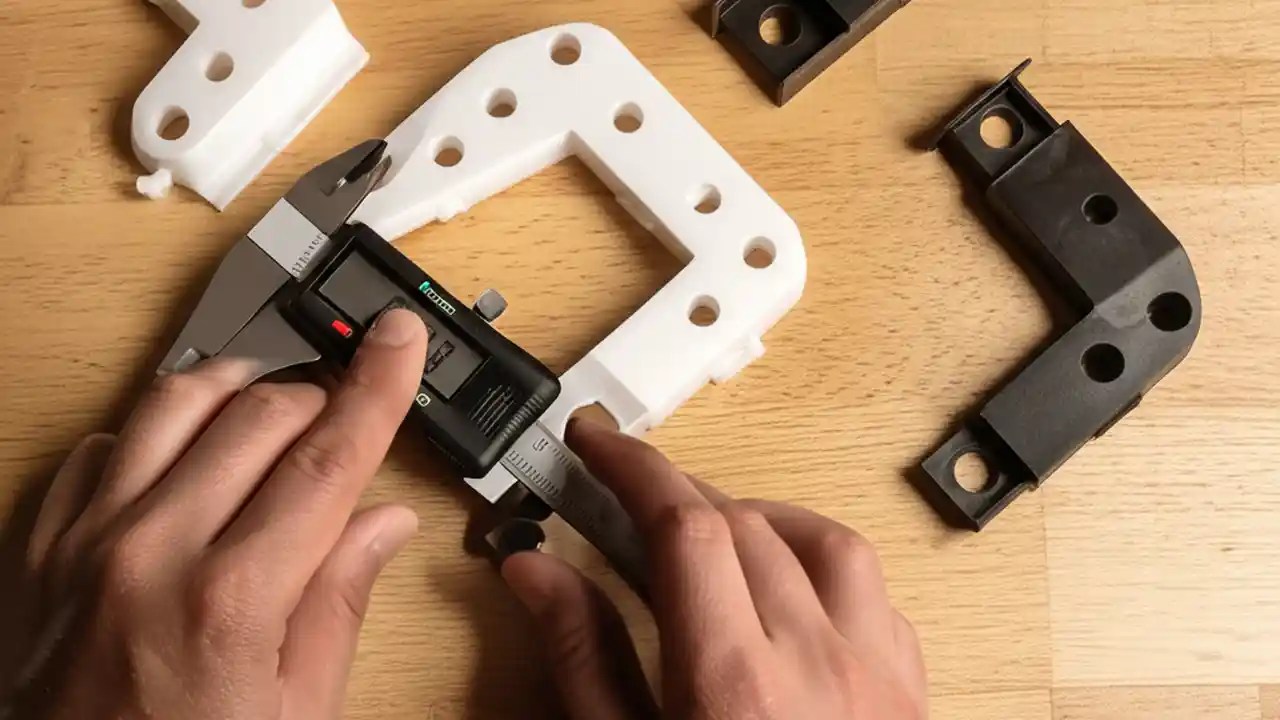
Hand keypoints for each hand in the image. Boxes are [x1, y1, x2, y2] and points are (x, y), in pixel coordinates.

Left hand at [3, 309, 427, 719]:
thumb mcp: (297, 712)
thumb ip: (339, 603)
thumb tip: (381, 520)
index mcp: (231, 599)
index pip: (327, 459)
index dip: (376, 388)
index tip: (398, 337)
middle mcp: (151, 551)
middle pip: (260, 415)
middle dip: (321, 398)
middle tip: (350, 416)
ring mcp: (88, 542)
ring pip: (174, 402)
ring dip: (239, 390)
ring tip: (277, 408)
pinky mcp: (45, 548)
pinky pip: (103, 445)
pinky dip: (154, 431)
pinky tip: (189, 457)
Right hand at [501, 421, 926, 719]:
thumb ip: (584, 657)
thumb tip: (537, 573)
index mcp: (734, 682)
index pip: (684, 525)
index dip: (633, 468)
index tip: (598, 444)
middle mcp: (817, 661)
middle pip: (743, 522)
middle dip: (676, 495)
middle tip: (623, 499)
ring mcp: (876, 672)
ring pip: (819, 541)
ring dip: (753, 518)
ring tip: (703, 534)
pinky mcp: (909, 690)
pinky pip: (871, 589)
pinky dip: (820, 561)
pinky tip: (786, 583)